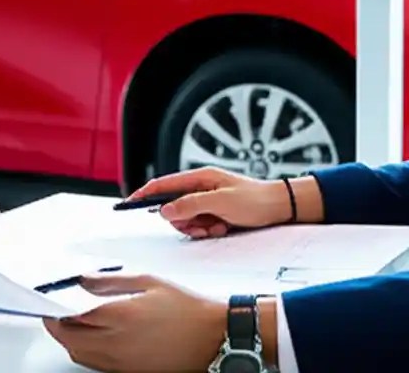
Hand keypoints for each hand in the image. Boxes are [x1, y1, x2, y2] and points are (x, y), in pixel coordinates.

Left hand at [43, 274, 224, 372]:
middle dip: (57, 326)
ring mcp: (120, 362)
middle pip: (69, 339)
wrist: (211, 339)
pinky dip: (86, 353)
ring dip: (69, 341)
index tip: (49, 301)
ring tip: (71, 325)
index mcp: (118, 316)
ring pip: (79, 355)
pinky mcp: (128, 372)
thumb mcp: (149, 282)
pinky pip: (95, 365)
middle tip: (54, 313)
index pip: (71, 317)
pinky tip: (92, 340)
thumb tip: (84, 280)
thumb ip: (110, 281)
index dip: (54, 309)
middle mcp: (115, 343)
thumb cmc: (186, 310)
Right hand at [126, 167, 291, 238]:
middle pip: (172, 206)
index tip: (129, 204)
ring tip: (218, 226)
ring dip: (198, 227)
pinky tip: (223, 228)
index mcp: (199, 178)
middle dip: (183, 220)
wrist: (280, 208)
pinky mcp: (214, 213)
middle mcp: (200, 187)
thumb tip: (164, 210)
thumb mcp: (221, 202)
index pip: (163, 184)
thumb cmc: (255, 200)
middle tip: (201, 226)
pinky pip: (199, 225)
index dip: (144, 194)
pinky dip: (207, 230)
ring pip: (185, 219)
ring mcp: (206, 200)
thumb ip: (191, 205)